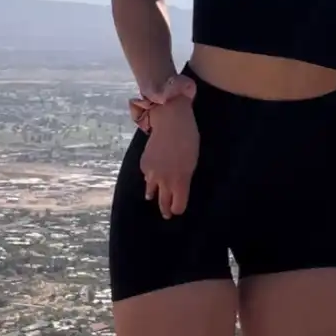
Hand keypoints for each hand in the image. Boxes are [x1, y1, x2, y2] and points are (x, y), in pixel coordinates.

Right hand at [139, 98, 198, 218]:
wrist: (170, 121)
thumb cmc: (188, 139)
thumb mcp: (192, 161)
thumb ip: (184, 178)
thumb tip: (177, 187)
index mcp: (181, 181)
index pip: (178, 206)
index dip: (178, 208)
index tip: (178, 209)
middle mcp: (165, 181)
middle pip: (163, 204)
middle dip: (166, 210)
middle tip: (167, 214)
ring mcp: (152, 174)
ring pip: (151, 192)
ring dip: (154, 194)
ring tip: (153, 197)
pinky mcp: (143, 165)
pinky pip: (147, 177)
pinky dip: (150, 177)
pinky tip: (152, 173)